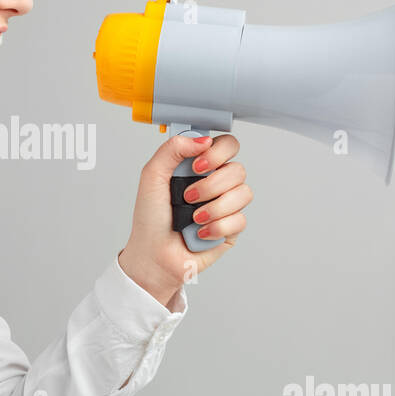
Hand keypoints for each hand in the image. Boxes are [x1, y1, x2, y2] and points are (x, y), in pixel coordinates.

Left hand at [118, 132, 251, 305]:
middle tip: (188, 196)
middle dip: (211, 185)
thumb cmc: (150, 219)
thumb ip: (172, 149)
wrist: (154, 256)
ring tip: (193, 217)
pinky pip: (240, 220)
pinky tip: (200, 232)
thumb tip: (203, 140)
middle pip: (238, 169)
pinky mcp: (232, 228)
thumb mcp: (152, 177)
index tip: (198, 165)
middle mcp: (216, 182)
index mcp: (199, 166)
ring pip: (243, 194)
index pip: (227, 145)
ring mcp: (226, 205)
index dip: (218, 152)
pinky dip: (216, 227)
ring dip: (214, 207)